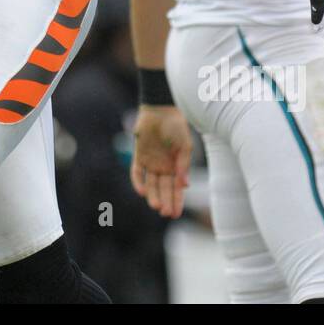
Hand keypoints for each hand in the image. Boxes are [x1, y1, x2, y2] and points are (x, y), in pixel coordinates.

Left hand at [130, 104, 192, 218]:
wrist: (161, 110)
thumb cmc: (176, 127)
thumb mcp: (185, 146)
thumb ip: (184, 164)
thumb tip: (185, 185)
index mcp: (177, 166)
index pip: (176, 189)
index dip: (176, 201)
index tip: (176, 214)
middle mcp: (164, 167)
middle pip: (163, 189)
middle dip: (165, 202)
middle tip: (165, 213)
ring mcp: (151, 162)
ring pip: (151, 184)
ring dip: (153, 195)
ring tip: (155, 206)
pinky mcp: (139, 156)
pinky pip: (137, 172)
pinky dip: (138, 182)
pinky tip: (141, 191)